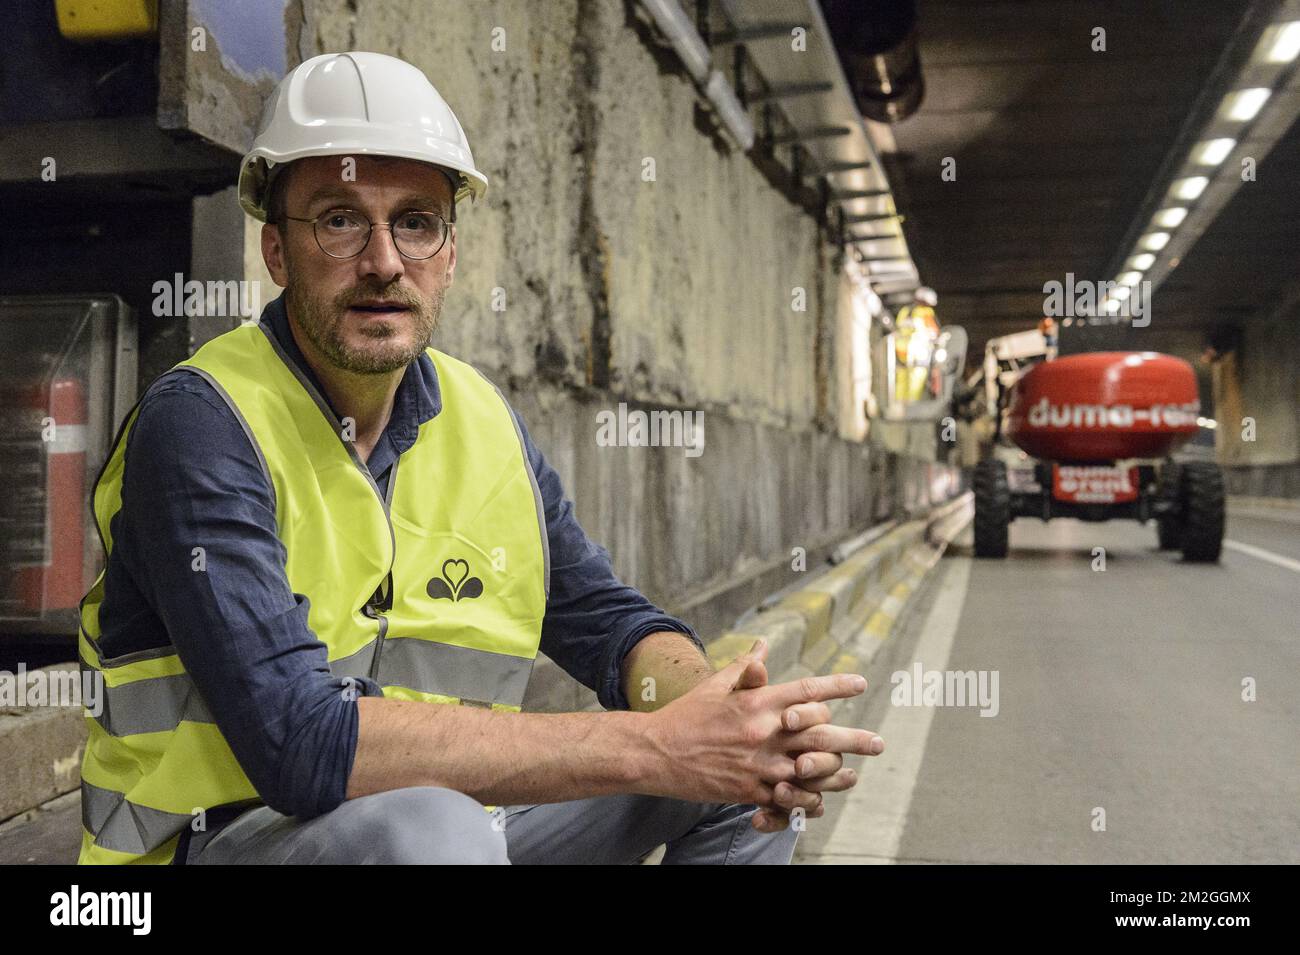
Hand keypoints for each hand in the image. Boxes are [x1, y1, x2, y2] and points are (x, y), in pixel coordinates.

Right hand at [643, 640, 879, 828]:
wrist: (655, 753)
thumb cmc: (685, 715)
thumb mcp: (714, 685)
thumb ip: (744, 669)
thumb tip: (762, 647)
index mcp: (756, 702)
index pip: (806, 690)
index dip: (836, 686)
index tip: (861, 683)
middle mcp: (763, 732)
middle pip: (819, 733)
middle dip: (854, 739)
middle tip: (879, 742)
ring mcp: (757, 764)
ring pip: (810, 770)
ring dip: (837, 773)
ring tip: (854, 774)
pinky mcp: (748, 790)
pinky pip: (787, 798)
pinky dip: (805, 799)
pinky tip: (819, 798)